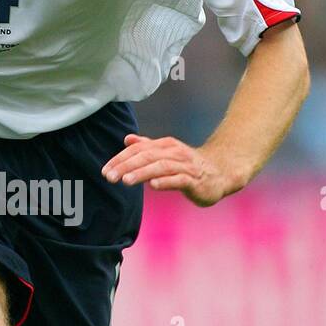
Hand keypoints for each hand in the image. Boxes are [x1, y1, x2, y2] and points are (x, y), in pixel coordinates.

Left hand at [101, 133, 240, 205]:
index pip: (139, 150)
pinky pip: (179, 180)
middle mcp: (174, 153)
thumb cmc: (189, 164)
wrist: (221, 172)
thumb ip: (147, 146)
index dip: (120, 159)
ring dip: (142, 173)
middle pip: (147, 157)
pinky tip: (153, 186)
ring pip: (160, 167)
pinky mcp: (195, 180)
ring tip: (125, 181)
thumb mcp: (167, 153)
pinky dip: (166, 181)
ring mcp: (185, 166)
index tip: (105, 171)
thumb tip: (127, 139)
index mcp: (165, 146)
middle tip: (109, 177)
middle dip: (126, 166)